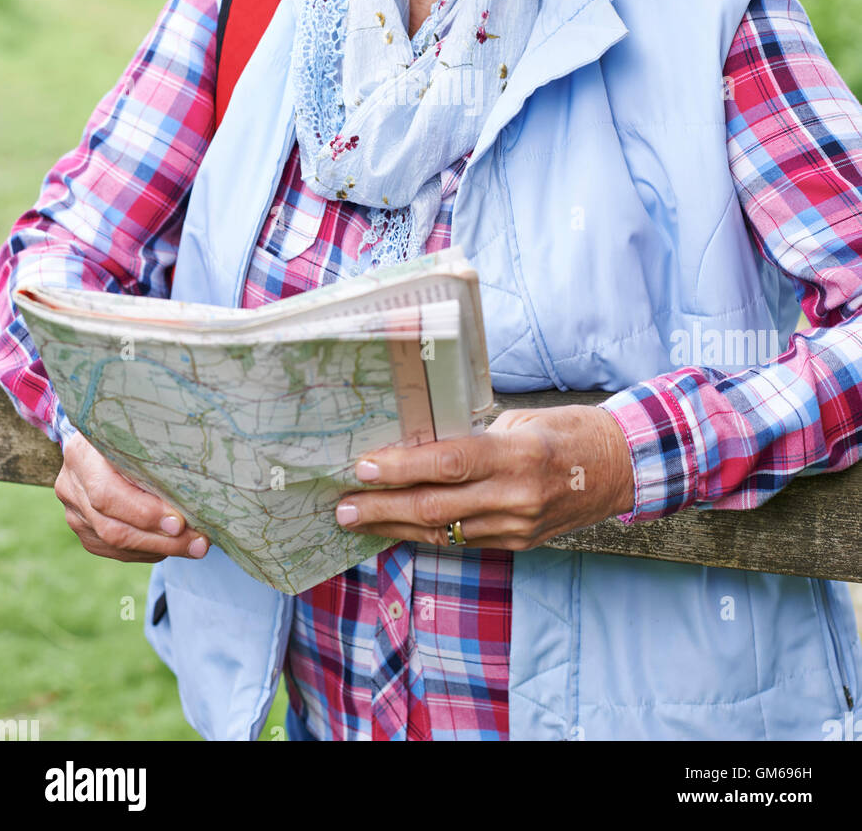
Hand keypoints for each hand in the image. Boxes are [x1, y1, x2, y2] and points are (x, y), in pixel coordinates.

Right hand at [55, 431, 209, 563]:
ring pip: (114, 544)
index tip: (180, 522)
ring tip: (194, 546)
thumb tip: (200, 478)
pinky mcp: (83, 530)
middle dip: (160, 539)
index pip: (108, 494)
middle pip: (112, 527)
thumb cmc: (131, 427)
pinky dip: (146, 551)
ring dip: (158, 548)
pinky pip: (114, 551)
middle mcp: (72, 486)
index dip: (144, 512)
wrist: (101, 435)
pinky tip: (171, 546)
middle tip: (199, 543)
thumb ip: (158, 449)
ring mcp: (74, 512)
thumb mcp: (140, 428)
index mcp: (82, 454)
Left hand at [335, 405, 634, 549]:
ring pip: (444, 531)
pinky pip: (465, 540)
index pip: (448, 463)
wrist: (622, 467)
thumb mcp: (522, 420)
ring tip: (359, 521)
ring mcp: (519, 526)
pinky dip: (428, 535)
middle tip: (343, 507)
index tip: (363, 466)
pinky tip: (399, 529)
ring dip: (396, 526)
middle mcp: (517, 495)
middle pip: (436, 506)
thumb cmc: (570, 430)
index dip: (401, 467)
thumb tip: (423, 447)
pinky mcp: (521, 543)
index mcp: (518, 453)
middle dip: (382, 507)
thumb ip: (476, 437)